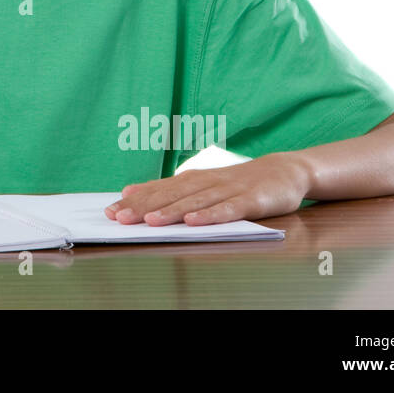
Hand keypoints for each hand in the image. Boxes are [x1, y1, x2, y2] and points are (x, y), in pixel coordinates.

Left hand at [103, 153, 312, 225]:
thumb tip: (130, 191)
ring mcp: (228, 191)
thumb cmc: (237, 182)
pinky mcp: (249, 201)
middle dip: (144, 207)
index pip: (158, 190)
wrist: (284, 171)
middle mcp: (205, 182)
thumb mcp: (200, 183)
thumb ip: (168, 189)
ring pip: (195, 202)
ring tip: (150, 221)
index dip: (134, 201)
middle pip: (170, 195)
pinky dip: (209, 215)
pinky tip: (193, 221)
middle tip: (119, 217)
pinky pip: (227, 210)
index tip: (109, 210)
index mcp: (191, 179)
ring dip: (171, 211)